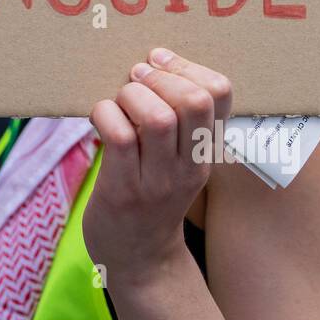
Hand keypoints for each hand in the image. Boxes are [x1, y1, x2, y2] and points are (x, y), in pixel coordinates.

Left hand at [83, 48, 232, 295]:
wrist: (138, 259)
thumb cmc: (151, 195)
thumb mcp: (178, 158)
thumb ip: (175, 118)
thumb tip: (151, 61)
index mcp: (205, 149)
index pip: (220, 93)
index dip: (187, 65)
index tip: (158, 61)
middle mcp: (188, 164)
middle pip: (193, 101)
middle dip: (159, 76)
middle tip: (136, 77)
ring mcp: (157, 180)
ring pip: (157, 118)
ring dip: (131, 95)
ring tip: (119, 101)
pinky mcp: (123, 190)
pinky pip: (118, 136)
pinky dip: (105, 114)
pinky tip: (100, 120)